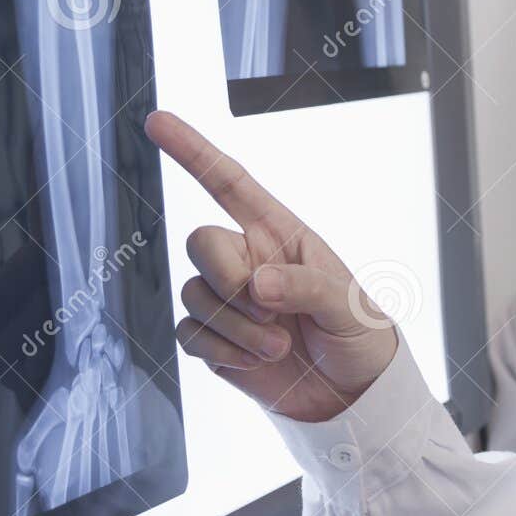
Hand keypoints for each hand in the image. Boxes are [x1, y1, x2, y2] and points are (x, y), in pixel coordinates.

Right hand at [143, 110, 397, 421]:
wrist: (351, 395)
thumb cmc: (357, 334)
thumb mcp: (347, 304)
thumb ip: (305, 286)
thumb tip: (257, 284)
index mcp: (279, 233)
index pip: (229, 183)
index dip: (193, 151)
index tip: (157, 120)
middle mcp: (247, 259)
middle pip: (200, 242)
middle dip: (227, 277)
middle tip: (269, 308)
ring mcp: (228, 300)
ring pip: (194, 294)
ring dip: (236, 327)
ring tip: (279, 345)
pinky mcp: (215, 340)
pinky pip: (189, 334)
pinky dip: (222, 351)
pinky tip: (257, 361)